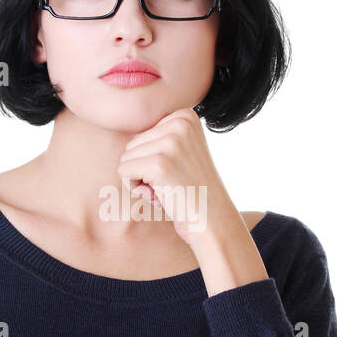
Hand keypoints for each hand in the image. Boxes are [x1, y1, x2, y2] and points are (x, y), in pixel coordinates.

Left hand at [116, 107, 234, 246]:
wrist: (213, 220)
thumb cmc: (191, 190)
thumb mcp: (181, 151)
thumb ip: (159, 135)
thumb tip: (123, 127)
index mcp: (186, 116)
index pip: (142, 132)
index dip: (152, 156)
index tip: (176, 169)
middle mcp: (180, 123)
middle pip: (132, 143)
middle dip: (145, 168)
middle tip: (172, 182)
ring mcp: (171, 143)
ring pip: (126, 157)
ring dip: (141, 179)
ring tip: (169, 188)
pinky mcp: (159, 163)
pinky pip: (124, 171)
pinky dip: (137, 188)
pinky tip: (161, 195)